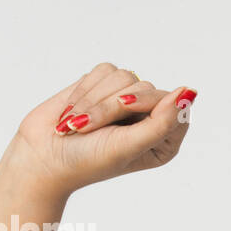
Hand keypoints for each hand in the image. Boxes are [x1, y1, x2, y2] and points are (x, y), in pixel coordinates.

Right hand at [3, 62, 196, 197]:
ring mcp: (127, 100)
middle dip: (111, 107)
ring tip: (77, 124)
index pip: (174, 107)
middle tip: (86, 128)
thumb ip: (162, 122)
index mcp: (165, 140)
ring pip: (124, 76)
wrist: (42, 156)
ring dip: (94, 100)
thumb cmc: (88, 160)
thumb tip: (188, 93)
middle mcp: (150, 118)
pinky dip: (85, 89)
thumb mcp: (130, 146)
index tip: (125, 115)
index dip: (148, 105)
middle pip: (145, 88)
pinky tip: (72, 111)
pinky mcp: (104, 85)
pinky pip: (104, 70)